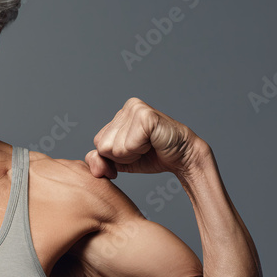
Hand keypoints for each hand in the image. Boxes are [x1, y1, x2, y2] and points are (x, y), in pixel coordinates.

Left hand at [84, 97, 204, 178]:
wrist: (183, 157)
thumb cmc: (154, 157)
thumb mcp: (120, 162)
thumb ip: (100, 162)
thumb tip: (94, 168)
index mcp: (119, 116)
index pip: (98, 144)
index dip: (114, 157)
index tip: (134, 152)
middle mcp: (126, 108)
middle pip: (103, 146)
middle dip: (122, 156)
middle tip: (143, 149)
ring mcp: (135, 109)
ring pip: (114, 147)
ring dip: (132, 154)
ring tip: (148, 146)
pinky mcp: (145, 115)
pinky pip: (128, 145)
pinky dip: (139, 151)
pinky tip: (153, 143)